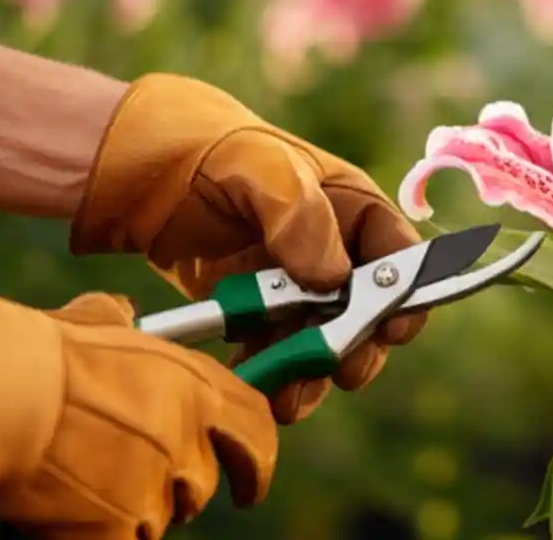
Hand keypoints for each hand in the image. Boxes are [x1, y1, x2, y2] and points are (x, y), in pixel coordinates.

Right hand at [0, 287, 275, 539]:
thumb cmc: (39, 353)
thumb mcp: (99, 322)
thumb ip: (127, 329)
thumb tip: (120, 316)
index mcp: (194, 385)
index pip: (255, 428)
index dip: (257, 459)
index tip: (250, 481)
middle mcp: (186, 437)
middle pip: (203, 483)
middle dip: (180, 488)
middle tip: (148, 485)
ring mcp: (154, 487)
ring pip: (160, 517)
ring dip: (131, 509)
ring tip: (87, 484)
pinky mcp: (115, 529)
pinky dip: (99, 533)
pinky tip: (70, 513)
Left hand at [70, 73, 427, 422]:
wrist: (145, 174)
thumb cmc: (213, 153)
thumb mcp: (256, 167)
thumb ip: (298, 214)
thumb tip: (334, 278)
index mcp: (351, 209)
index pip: (399, 257)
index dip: (407, 295)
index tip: (393, 329)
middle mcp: (334, 253)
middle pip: (368, 315)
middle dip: (356, 349)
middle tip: (338, 371)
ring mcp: (297, 289)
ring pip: (323, 344)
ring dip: (310, 376)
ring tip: (288, 398)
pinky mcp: (259, 315)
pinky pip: (276, 353)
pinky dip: (268, 375)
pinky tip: (250, 384)